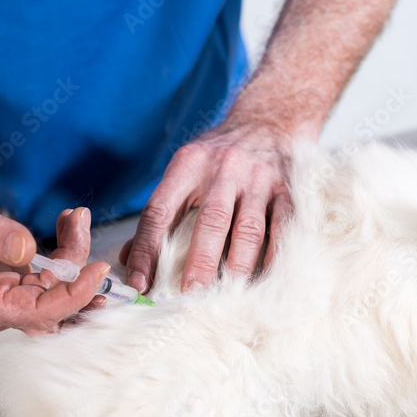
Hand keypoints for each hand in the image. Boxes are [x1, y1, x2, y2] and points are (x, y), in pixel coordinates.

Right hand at [0, 178, 110, 333]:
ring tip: (76, 219)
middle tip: (96, 249)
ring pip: (57, 291)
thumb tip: (26, 250)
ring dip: (74, 258)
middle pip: (53, 309)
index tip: (97, 270)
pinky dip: (65, 253)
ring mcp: (7, 300)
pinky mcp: (18, 285)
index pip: (36, 313)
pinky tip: (69, 223)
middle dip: (79, 280)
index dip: (72, 296)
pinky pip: (52, 277)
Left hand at [122, 116, 295, 292]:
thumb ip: (161, 212)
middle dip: (198, 262)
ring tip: (226, 295)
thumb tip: (128, 259)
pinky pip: (281, 229)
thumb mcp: (186, 169)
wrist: (270, 120)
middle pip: (209, 221)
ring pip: (247, 229)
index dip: (146, 249)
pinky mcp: (287, 191)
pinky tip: (264, 280)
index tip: (138, 283)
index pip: (160, 210)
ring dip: (236, 266)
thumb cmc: (220, 155)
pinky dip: (273, 257)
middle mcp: (224, 169)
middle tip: (188, 296)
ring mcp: (259, 179)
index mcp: (188, 164)